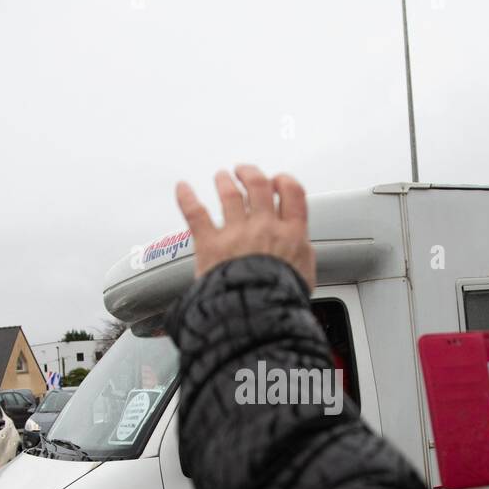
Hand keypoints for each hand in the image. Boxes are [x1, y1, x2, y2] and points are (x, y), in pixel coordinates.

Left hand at [175, 165, 316, 289]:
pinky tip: (182, 188)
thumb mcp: (305, 276)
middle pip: (258, 185)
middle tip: (244, 171)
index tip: (278, 181)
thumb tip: (300, 244)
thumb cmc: (279, 301)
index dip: (284, 181)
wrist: (254, 316)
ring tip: (221, 177)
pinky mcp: (209, 243)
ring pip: (229, 193)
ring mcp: (235, 233)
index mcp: (290, 234)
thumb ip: (301, 254)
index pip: (292, 193)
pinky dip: (187, 197)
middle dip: (250, 173)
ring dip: (224, 181)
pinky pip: (195, 212)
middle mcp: (263, 227)